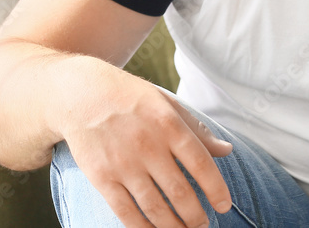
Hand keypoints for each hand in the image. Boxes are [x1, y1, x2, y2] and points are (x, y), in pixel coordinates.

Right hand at [59, 63, 232, 227]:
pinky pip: (126, 212)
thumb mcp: (167, 104)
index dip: (216, 189)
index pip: (201, 164)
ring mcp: (123, 163)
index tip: (224, 205)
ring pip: (155, 207)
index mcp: (168, 124)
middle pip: (180, 192)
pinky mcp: (102, 177)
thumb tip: (227, 150)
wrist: (82, 94)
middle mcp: (148, 145)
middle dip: (196, 216)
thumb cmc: (131, 99)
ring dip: (174, 227)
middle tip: (203, 224)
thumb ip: (197, 130)